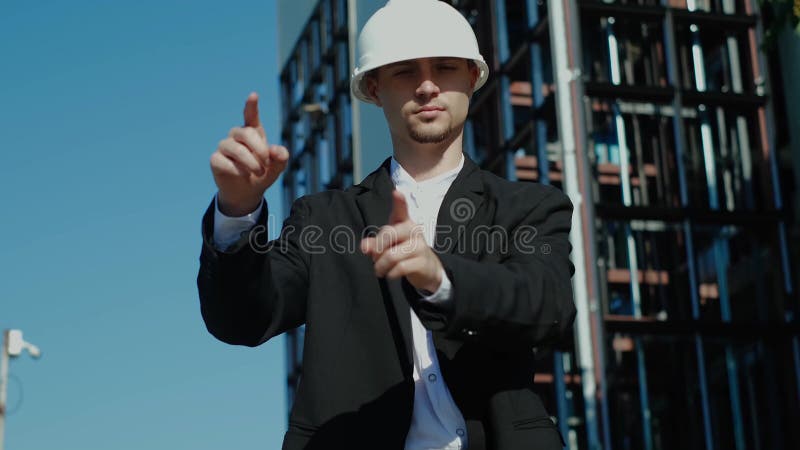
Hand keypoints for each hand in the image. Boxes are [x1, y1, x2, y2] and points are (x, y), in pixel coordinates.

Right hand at [210, 92, 289, 215]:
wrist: (247, 193)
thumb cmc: (262, 174)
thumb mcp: (277, 168)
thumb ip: (281, 158)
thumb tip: (276, 151)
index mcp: (253, 132)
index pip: (250, 116)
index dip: (251, 106)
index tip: (254, 95)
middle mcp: (237, 136)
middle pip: (245, 133)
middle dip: (259, 149)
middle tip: (266, 163)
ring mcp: (224, 146)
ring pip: (235, 148)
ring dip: (250, 162)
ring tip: (258, 172)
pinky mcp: (215, 159)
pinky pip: (224, 161)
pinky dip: (236, 170)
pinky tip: (242, 175)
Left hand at [360, 190, 443, 292]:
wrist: (427, 268)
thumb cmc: (404, 251)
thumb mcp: (388, 245)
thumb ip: (375, 243)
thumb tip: (364, 247)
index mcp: (404, 222)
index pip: (402, 210)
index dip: (399, 202)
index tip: (397, 192)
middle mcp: (413, 231)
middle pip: (388, 235)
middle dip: (376, 249)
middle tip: (374, 259)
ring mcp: (420, 246)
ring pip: (391, 255)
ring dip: (381, 266)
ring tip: (380, 270)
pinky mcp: (422, 262)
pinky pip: (400, 268)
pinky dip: (391, 273)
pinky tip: (391, 274)